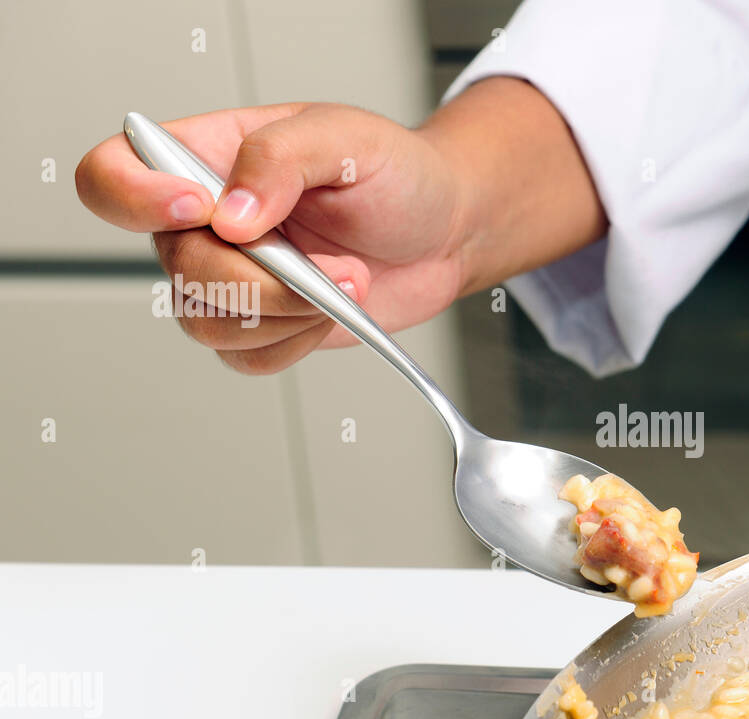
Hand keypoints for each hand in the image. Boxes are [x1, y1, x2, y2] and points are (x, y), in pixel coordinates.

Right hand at [77, 102, 466, 373]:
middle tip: (338, 269)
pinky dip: (296, 343)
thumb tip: (231, 212)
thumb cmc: (395, 175)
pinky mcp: (263, 326)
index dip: (136, 199)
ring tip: (349, 284)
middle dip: (265, 280)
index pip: (112, 177)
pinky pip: (247, 358)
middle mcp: (203, 223)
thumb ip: (280, 158)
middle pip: (179, 268)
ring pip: (209, 322)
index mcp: (204, 158)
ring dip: (289, 313)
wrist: (445, 231)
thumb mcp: (346, 139)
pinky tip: (335, 312)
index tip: (205, 208)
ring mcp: (230, 278)